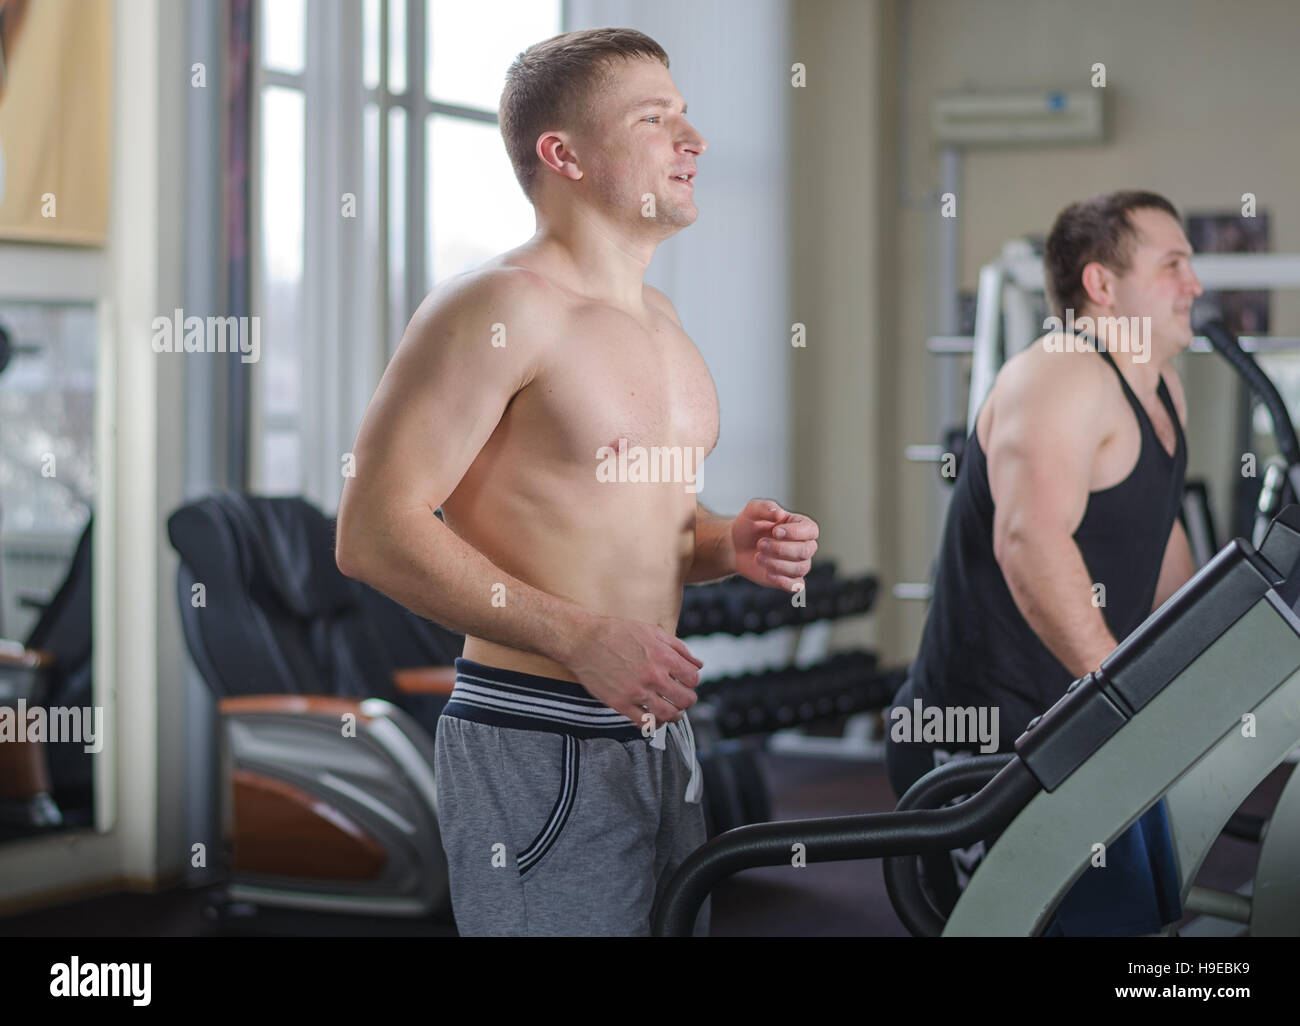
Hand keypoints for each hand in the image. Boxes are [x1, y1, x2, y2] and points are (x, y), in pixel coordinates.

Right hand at [565, 614, 702, 729]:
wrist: (583, 640)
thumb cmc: (616, 632)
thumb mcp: (652, 631)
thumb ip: (678, 648)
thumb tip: (698, 664)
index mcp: (662, 656)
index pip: (693, 678)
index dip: (693, 681)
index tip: (686, 681)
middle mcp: (652, 676)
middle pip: (686, 699)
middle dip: (688, 699)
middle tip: (682, 697)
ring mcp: (637, 692)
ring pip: (669, 714)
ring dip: (676, 715)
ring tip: (673, 711)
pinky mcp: (620, 703)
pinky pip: (645, 723)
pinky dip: (654, 724)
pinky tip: (654, 718)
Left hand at [732, 499, 819, 591]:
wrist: (735, 546)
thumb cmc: (748, 525)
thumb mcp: (753, 511)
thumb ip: (766, 507)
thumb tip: (780, 514)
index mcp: (800, 526)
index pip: (811, 531)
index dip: (795, 533)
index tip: (774, 531)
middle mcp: (803, 545)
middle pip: (806, 551)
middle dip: (781, 549)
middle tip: (760, 544)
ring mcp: (797, 564)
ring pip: (800, 568)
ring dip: (777, 564)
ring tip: (758, 557)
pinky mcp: (788, 580)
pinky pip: (796, 586)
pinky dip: (783, 581)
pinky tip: (767, 573)